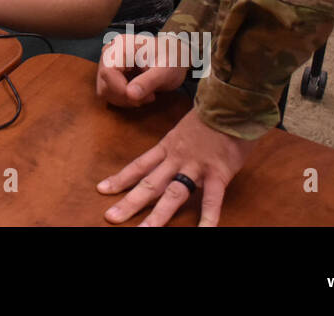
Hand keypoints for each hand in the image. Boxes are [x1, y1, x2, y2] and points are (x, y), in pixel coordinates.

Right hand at [96, 32, 189, 106]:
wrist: (174, 55)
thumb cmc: (172, 58)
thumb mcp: (166, 70)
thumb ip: (148, 81)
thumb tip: (130, 94)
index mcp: (122, 45)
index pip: (108, 72)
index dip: (120, 89)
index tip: (140, 98)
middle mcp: (110, 51)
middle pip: (104, 83)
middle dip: (125, 97)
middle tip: (148, 96)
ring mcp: (108, 62)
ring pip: (104, 90)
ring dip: (124, 100)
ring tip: (146, 95)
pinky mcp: (110, 73)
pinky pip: (108, 92)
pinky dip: (123, 99)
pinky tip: (139, 94)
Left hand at [97, 107, 260, 225]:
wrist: (232, 102)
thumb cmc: (212, 115)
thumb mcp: (185, 128)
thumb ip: (177, 146)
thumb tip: (170, 160)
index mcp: (168, 146)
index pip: (139, 165)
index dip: (120, 179)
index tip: (102, 189)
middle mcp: (177, 157)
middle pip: (150, 183)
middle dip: (130, 202)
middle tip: (110, 217)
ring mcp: (196, 165)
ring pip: (174, 193)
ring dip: (159, 215)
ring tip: (145, 231)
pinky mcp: (218, 172)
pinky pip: (213, 198)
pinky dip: (208, 216)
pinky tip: (204, 231)